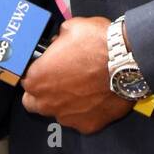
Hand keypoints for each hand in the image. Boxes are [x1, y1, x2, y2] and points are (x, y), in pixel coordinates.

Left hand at [21, 15, 132, 133]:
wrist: (128, 61)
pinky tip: (97, 97)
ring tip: (84, 87)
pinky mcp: (88, 126)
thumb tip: (58, 44)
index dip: (37, 70)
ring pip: (59, 112)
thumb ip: (58, 39)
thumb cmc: (96, 42)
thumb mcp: (70, 28)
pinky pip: (82, 119)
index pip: (26, 78)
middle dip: (42, 92)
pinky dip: (87, 111)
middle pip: (34, 102)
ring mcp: (67, 117)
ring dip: (66, 102)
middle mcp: (47, 103)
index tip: (48, 66)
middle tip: (59, 79)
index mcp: (36, 79)